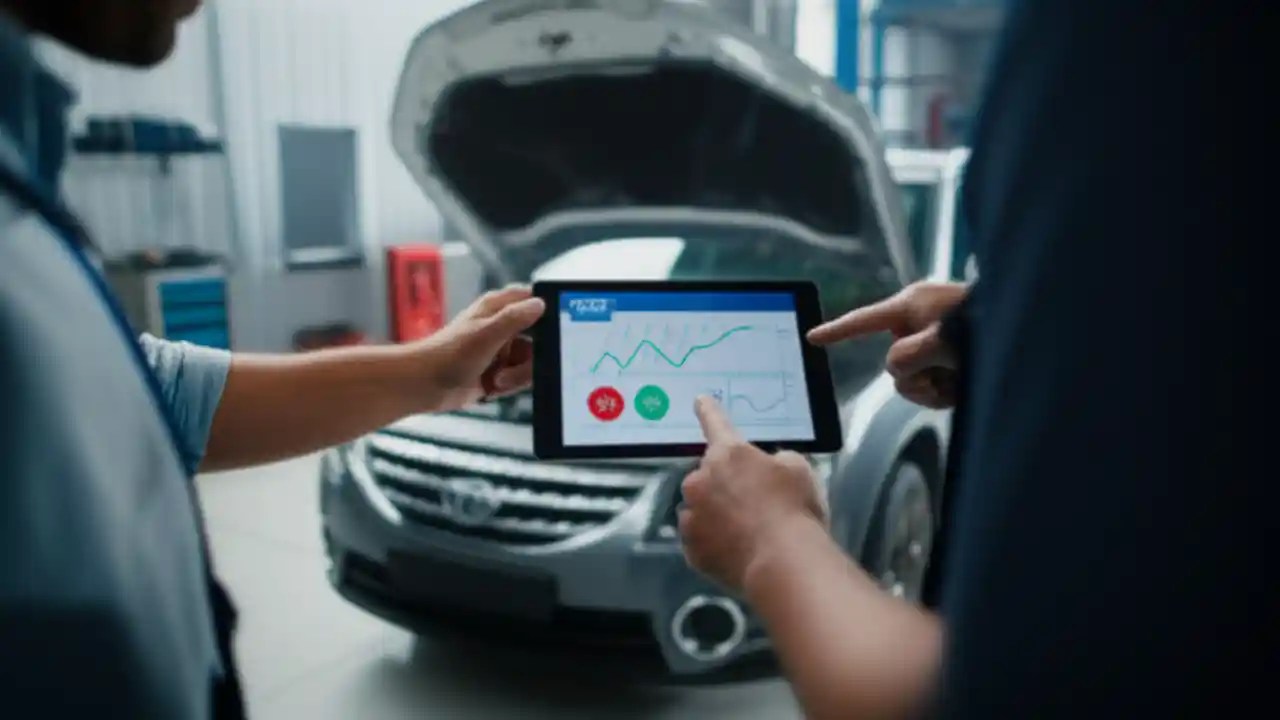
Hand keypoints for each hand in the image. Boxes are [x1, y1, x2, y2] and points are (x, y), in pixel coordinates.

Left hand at [408, 285, 543, 411]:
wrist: (423, 386)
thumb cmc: (447, 355)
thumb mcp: (486, 334)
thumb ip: (515, 318)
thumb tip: (540, 303)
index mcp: (497, 307)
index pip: (532, 299)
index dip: (546, 312)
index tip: (555, 330)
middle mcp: (501, 326)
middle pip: (539, 337)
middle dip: (533, 357)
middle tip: (518, 365)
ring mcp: (500, 350)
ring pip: (530, 361)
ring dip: (518, 375)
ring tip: (497, 380)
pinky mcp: (497, 371)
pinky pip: (519, 378)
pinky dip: (510, 385)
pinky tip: (493, 387)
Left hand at [679, 397, 827, 592]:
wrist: (783, 562)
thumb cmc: (794, 510)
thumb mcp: (797, 471)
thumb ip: (775, 461)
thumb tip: (767, 467)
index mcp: (728, 454)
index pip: (716, 423)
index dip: (709, 411)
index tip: (699, 400)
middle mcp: (700, 480)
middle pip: (708, 476)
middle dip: (725, 486)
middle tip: (754, 505)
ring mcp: (691, 515)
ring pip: (701, 509)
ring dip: (717, 514)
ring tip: (748, 533)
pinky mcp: (690, 548)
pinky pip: (699, 539)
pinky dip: (713, 542)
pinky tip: (737, 550)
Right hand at [808, 282, 967, 408]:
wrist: (1028, 331)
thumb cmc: (982, 329)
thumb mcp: (936, 343)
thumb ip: (904, 358)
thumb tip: (897, 370)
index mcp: (909, 306)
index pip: (862, 320)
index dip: (836, 331)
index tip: (812, 338)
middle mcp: (917, 320)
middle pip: (893, 365)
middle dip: (916, 380)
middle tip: (944, 377)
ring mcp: (933, 339)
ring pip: (912, 380)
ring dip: (934, 388)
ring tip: (960, 381)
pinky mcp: (949, 355)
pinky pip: (932, 381)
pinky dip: (947, 388)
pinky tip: (965, 383)